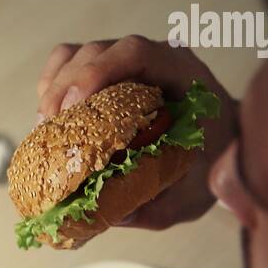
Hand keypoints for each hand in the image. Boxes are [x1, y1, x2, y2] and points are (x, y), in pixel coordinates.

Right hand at [34, 35, 237, 229]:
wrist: (221, 146)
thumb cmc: (211, 165)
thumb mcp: (194, 194)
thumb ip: (162, 206)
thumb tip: (115, 216)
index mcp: (181, 73)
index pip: (135, 52)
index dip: (100, 71)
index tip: (75, 106)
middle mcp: (151, 59)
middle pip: (96, 52)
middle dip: (65, 87)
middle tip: (50, 128)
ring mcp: (125, 62)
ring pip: (76, 55)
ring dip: (53, 88)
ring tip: (45, 127)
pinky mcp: (105, 72)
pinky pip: (68, 63)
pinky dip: (52, 86)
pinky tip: (50, 118)